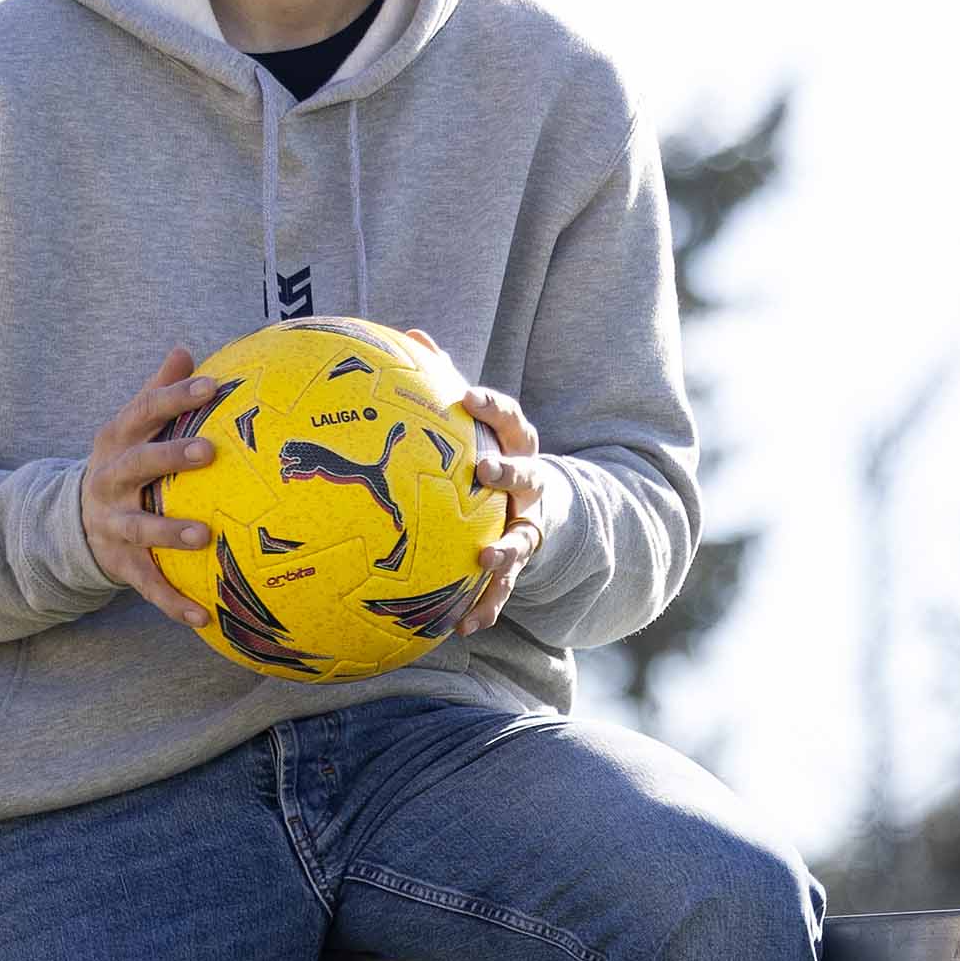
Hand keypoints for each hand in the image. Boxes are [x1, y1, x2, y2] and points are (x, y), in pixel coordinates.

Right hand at [81, 351, 220, 631]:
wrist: (75, 521)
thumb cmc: (125, 463)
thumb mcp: (131, 427)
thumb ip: (158, 392)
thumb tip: (186, 350)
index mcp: (117, 442)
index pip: (145, 412)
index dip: (176, 397)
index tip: (213, 385)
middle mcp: (109, 480)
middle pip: (138, 465)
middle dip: (170, 457)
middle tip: (209, 452)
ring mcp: (112, 524)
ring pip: (141, 528)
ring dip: (170, 531)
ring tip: (204, 536)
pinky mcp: (119, 563)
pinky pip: (147, 585)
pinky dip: (172, 602)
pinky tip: (204, 616)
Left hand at [403, 328, 546, 638]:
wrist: (547, 511)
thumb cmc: (495, 456)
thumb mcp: (479, 423)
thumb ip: (446, 382)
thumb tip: (412, 333)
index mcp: (518, 446)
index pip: (510, 418)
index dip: (492, 405)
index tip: (468, 395)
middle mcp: (532, 484)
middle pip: (527, 474)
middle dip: (510, 471)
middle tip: (486, 470)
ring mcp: (530, 526)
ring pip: (524, 538)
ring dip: (506, 548)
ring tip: (484, 557)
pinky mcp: (522, 563)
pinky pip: (505, 588)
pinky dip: (488, 606)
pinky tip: (464, 627)